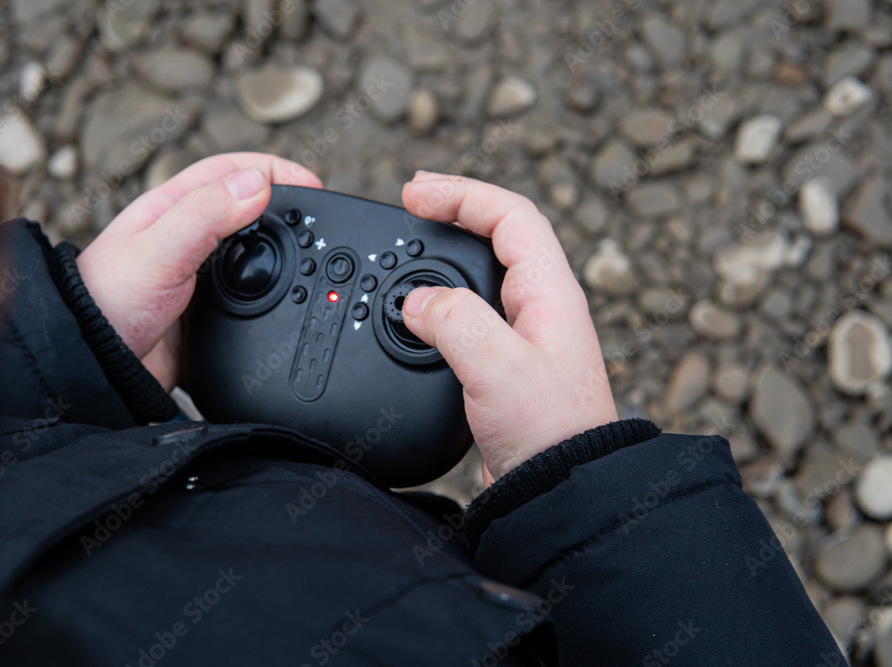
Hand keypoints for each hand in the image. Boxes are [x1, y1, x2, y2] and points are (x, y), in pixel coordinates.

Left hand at [76, 153, 322, 389]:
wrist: (93, 367)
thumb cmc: (108, 300)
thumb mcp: (161, 249)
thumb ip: (206, 215)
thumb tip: (257, 184)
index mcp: (173, 208)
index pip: (232, 172)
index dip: (275, 171)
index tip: (312, 184)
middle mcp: (187, 237)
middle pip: (249, 209)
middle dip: (287, 207)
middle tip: (321, 216)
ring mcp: (198, 277)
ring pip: (253, 254)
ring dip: (283, 251)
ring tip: (311, 253)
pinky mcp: (207, 314)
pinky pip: (250, 299)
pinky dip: (273, 295)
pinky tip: (286, 301)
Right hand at [400, 172, 617, 485]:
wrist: (563, 493)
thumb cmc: (550, 433)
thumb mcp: (497, 367)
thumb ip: (454, 321)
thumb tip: (418, 303)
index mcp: (548, 293)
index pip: (510, 216)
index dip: (463, 194)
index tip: (416, 193)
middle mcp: (540, 308)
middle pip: (497, 235)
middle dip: (453, 212)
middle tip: (411, 204)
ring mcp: (525, 336)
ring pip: (482, 275)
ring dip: (445, 254)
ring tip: (409, 247)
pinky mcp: (507, 365)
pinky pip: (471, 314)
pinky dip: (440, 300)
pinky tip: (417, 312)